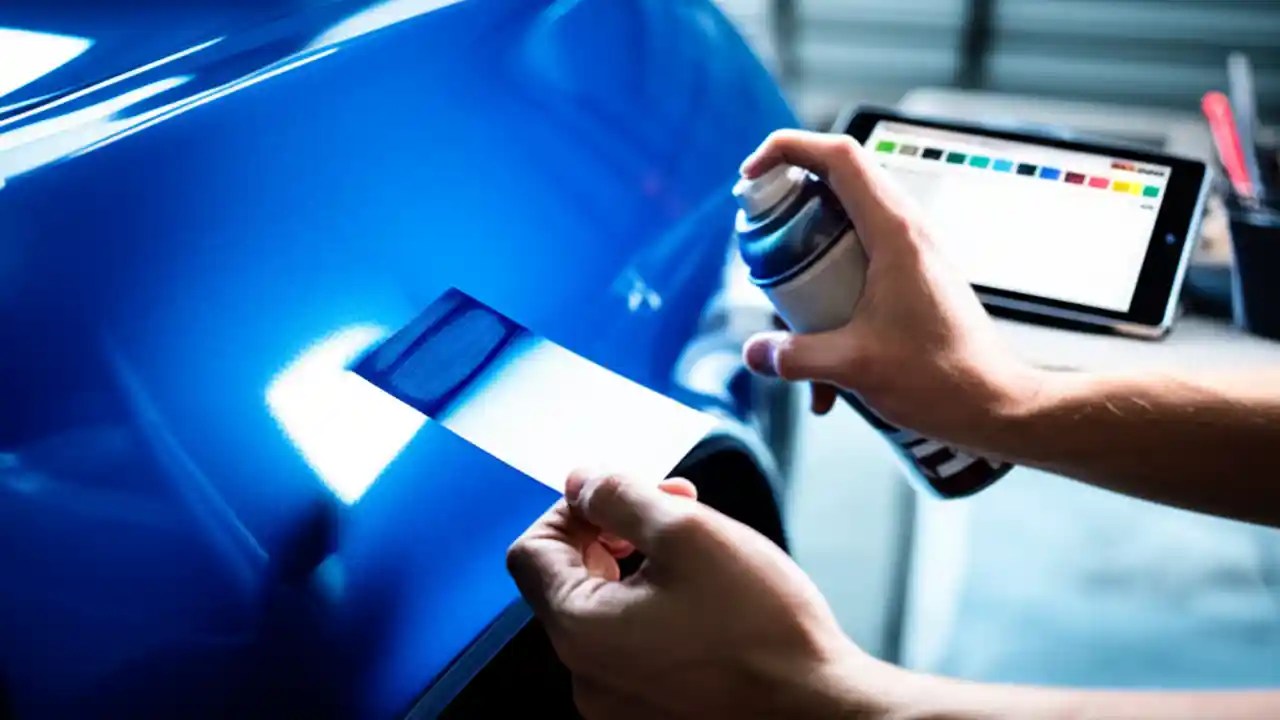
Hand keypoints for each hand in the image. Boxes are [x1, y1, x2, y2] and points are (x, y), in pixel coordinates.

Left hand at [506, 470, 880, 718]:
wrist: (820, 712)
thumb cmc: (763, 631)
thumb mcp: (688, 532)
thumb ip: (620, 497)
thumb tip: (580, 481)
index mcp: (580, 629)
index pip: (531, 550)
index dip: (573, 509)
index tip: (623, 497)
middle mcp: (587, 675)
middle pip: (569, 578)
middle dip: (616, 529)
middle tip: (677, 507)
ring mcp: (618, 703)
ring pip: (606, 610)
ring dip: (641, 566)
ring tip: (702, 550)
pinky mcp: (652, 713)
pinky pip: (633, 647)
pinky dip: (657, 609)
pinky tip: (708, 597)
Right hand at [739, 130, 1043, 449]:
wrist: (993, 405)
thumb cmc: (943, 379)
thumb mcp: (854, 366)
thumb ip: (795, 357)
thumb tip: (754, 351)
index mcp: (895, 233)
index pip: (838, 156)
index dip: (787, 149)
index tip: (750, 176)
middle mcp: (906, 230)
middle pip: (836, 181)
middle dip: (788, 204)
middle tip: (757, 236)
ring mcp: (911, 252)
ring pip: (844, 222)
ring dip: (807, 253)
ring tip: (786, 302)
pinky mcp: (911, 276)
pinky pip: (858, 258)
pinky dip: (829, 289)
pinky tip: (819, 348)